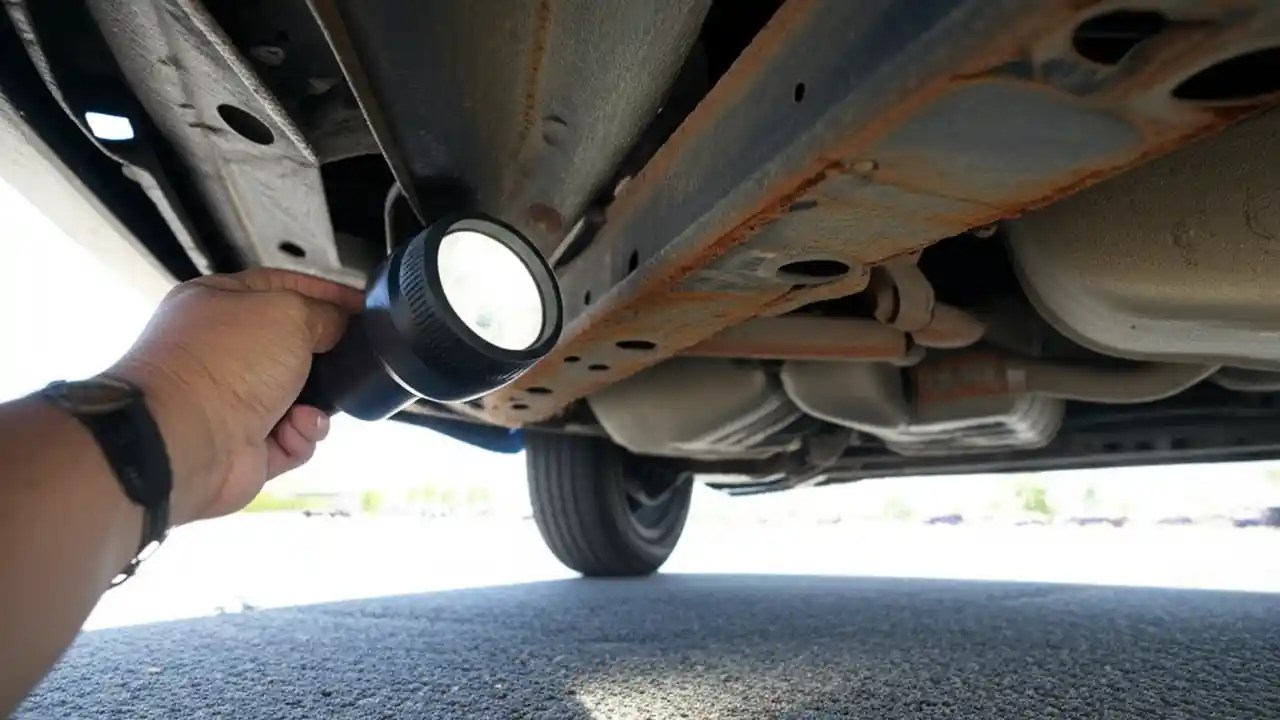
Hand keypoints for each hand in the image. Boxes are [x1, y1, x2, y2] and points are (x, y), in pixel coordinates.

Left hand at [108, 269, 362, 524]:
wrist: (185, 440)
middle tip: (352, 361)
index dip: (328, 295)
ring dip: (316, 403)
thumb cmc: (226, 363)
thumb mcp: (288, 314)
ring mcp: (231, 399)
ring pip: (301, 395)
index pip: (286, 287)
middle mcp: (222, 349)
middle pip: (296, 345)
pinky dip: (301, 434)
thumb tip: (338, 327)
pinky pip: (293, 435)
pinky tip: (294, 430)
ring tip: (310, 408)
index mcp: (219, 302)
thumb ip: (324, 314)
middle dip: (326, 357)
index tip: (365, 308)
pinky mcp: (245, 444)